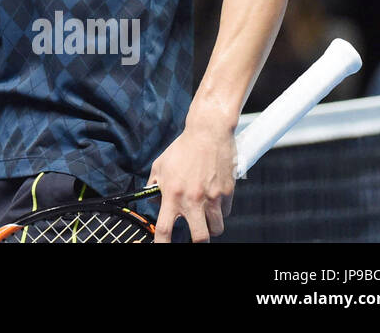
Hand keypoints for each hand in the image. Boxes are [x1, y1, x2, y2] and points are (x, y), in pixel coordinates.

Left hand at [147, 119, 235, 242]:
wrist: (208, 133)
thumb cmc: (183, 149)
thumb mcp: (161, 165)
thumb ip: (154, 185)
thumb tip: (152, 200)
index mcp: (173, 194)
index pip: (165, 228)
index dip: (162, 243)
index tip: (162, 247)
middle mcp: (193, 200)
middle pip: (200, 238)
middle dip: (197, 242)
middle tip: (194, 237)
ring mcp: (212, 198)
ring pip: (216, 229)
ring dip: (210, 227)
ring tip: (204, 216)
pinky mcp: (227, 194)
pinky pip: (225, 214)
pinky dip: (219, 212)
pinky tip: (213, 199)